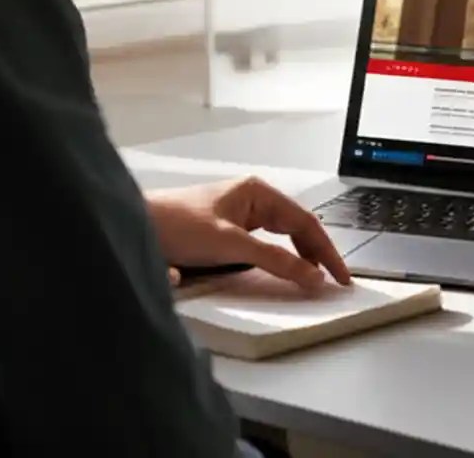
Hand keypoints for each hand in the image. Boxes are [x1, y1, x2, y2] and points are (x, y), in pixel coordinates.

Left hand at [146, 177, 350, 289]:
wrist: (133, 225)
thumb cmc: (176, 224)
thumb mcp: (231, 244)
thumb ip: (275, 260)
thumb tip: (312, 275)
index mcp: (259, 192)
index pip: (306, 222)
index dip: (327, 251)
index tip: (340, 276)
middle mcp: (252, 199)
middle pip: (297, 228)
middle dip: (317, 254)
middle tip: (333, 281)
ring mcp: (239, 214)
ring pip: (282, 236)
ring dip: (300, 256)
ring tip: (315, 278)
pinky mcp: (227, 231)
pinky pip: (265, 244)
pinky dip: (280, 258)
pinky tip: (284, 270)